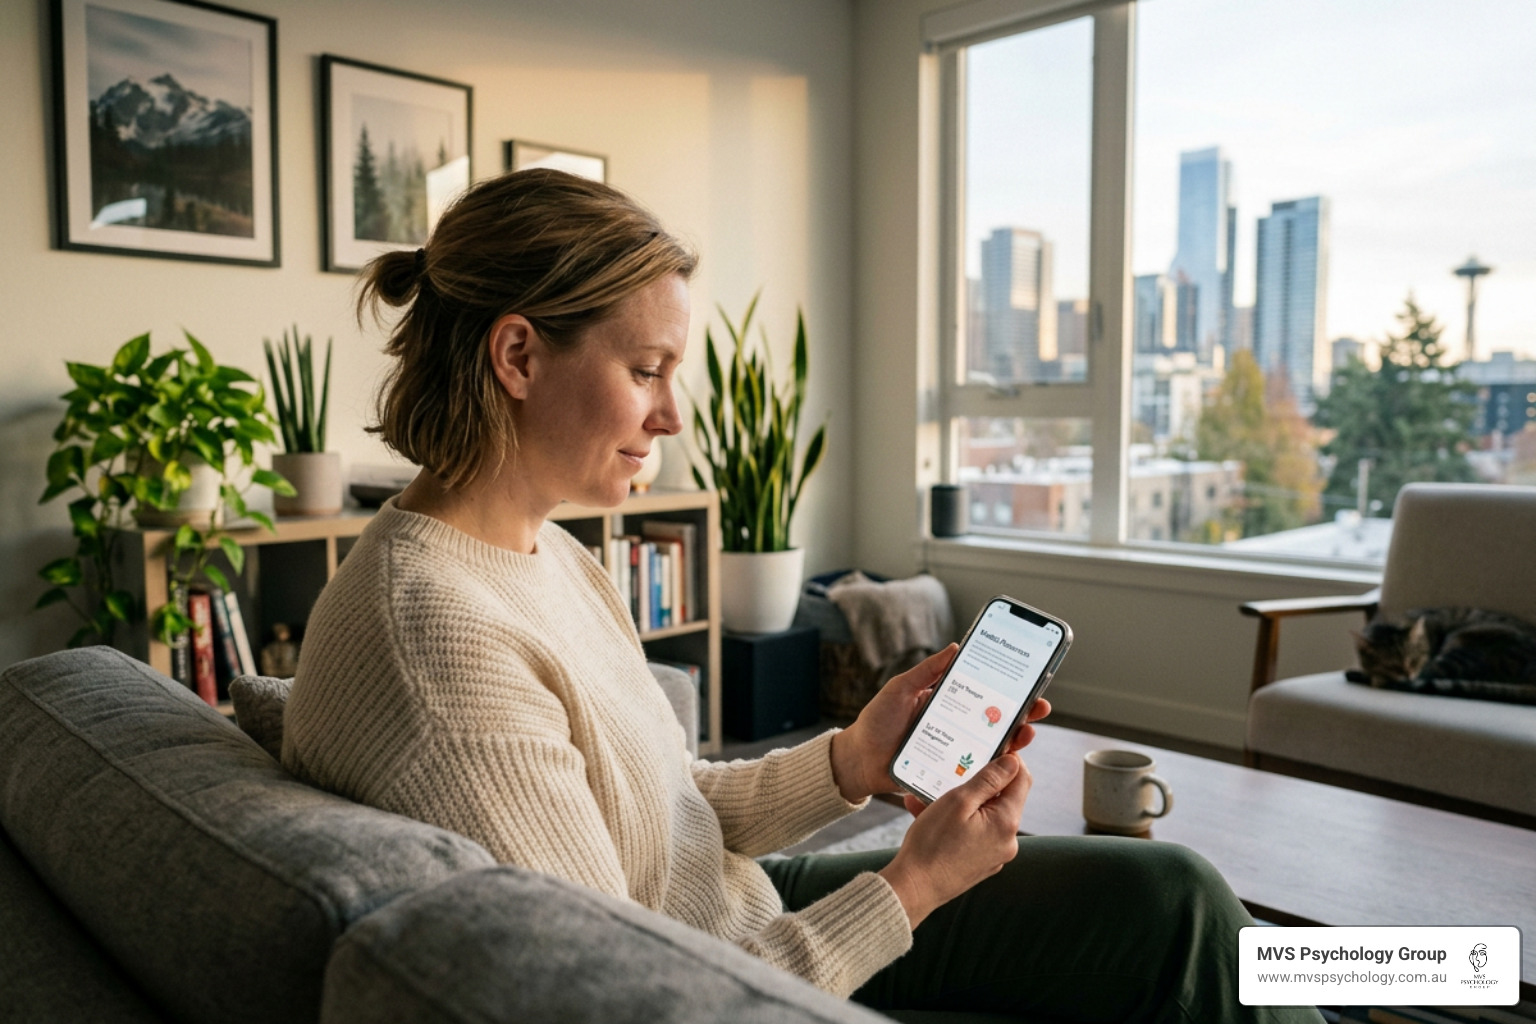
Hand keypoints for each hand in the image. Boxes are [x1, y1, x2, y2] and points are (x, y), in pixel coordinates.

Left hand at [829, 643, 1051, 801]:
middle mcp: (955, 725)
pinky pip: (975, 768)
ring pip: (992, 745)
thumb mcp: (900, 689)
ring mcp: (954, 749)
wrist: (858, 760)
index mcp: (946, 702)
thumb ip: (926, 671)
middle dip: (1022, 713)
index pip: (983, 692)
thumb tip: (955, 648)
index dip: (1007, 688)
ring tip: (1026, 733)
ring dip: (1014, 739)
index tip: (1029, 682)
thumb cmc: (876, 722)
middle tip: (1040, 708)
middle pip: (995, 719)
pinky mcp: (949, 771)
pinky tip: (1006, 760)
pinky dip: (993, 765)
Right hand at [878, 752, 1030, 929]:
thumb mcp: (958, 801)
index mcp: (1006, 823)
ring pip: (982, 815)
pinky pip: (972, 833)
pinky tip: (926, 815)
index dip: (1008, 760)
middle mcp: (1007, 841)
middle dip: (975, 784)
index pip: (1022, 780)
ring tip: (927, 796)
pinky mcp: (979, 863)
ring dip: (959, 802)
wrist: (913, 889)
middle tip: (949, 774)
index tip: (989, 748)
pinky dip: (954, 822)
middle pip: (1001, 798)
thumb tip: (1013, 761)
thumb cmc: (932, 844)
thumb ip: (988, 780)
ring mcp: (994, 855)